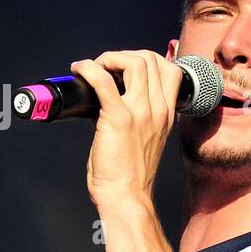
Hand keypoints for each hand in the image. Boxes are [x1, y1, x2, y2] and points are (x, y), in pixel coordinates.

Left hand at [72, 49, 183, 206]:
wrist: (126, 196)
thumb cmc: (130, 174)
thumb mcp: (146, 140)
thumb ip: (137, 118)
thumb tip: (108, 99)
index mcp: (167, 115)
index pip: (171, 70)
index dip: (147, 60)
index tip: (126, 68)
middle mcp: (158, 110)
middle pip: (152, 59)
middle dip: (125, 55)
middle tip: (106, 67)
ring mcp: (141, 113)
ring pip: (134, 62)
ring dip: (110, 58)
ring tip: (95, 68)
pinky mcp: (118, 119)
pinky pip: (103, 80)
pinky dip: (88, 69)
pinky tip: (80, 70)